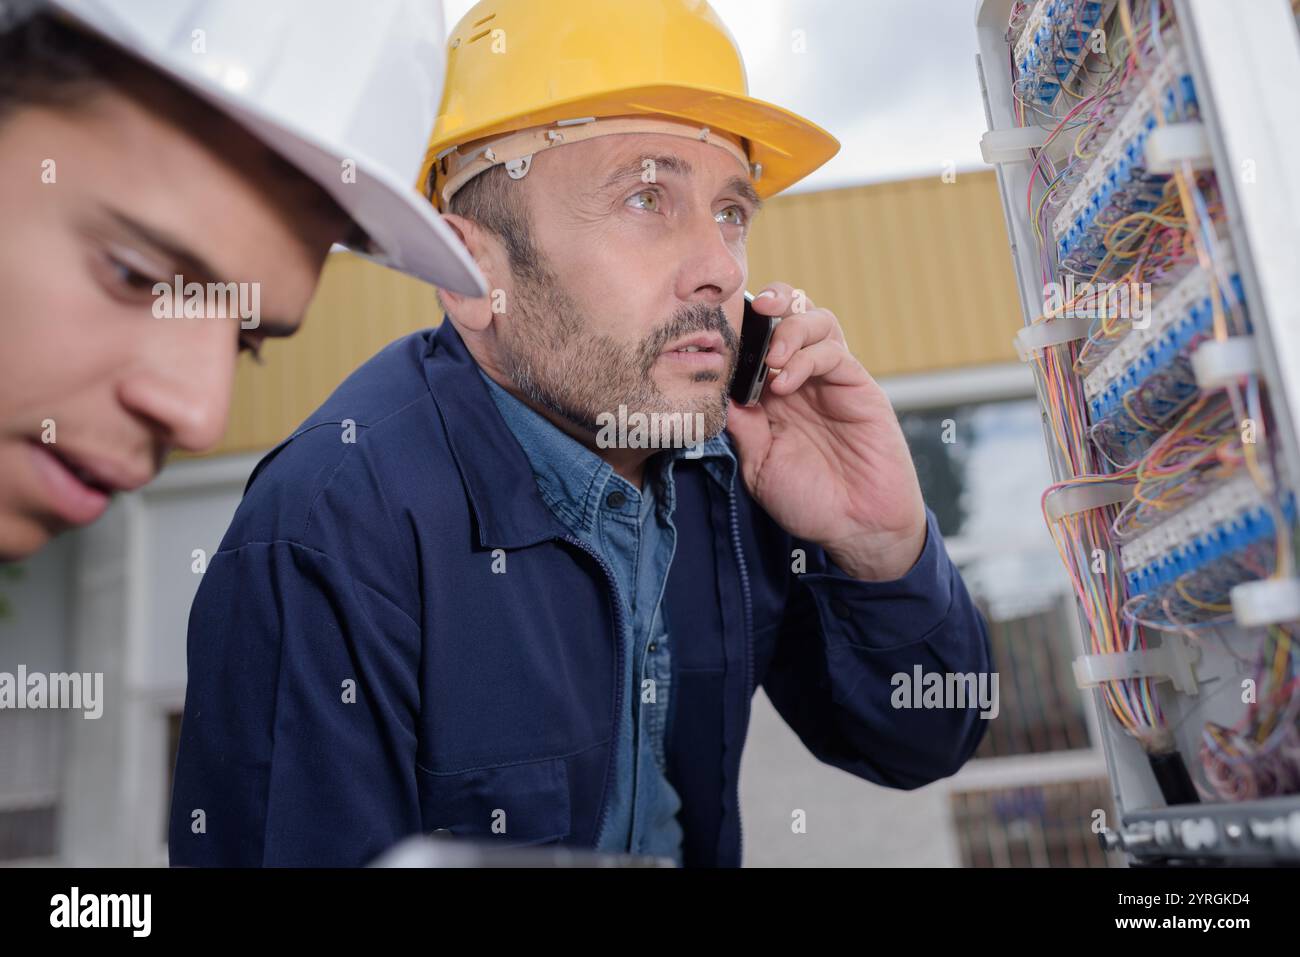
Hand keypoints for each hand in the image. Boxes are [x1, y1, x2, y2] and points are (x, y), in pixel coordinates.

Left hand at [725, 283, 926, 581]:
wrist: (858, 527)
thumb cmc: (809, 501)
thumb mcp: (759, 464)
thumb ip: (741, 425)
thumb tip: (714, 390)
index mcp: (773, 395)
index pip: (757, 342)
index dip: (741, 327)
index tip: (716, 326)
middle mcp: (802, 380)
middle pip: (789, 317)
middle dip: (770, 305)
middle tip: (751, 312)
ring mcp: (831, 381)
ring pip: (816, 322)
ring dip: (790, 327)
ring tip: (771, 356)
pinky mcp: (858, 387)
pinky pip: (834, 353)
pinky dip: (806, 358)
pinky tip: (785, 383)